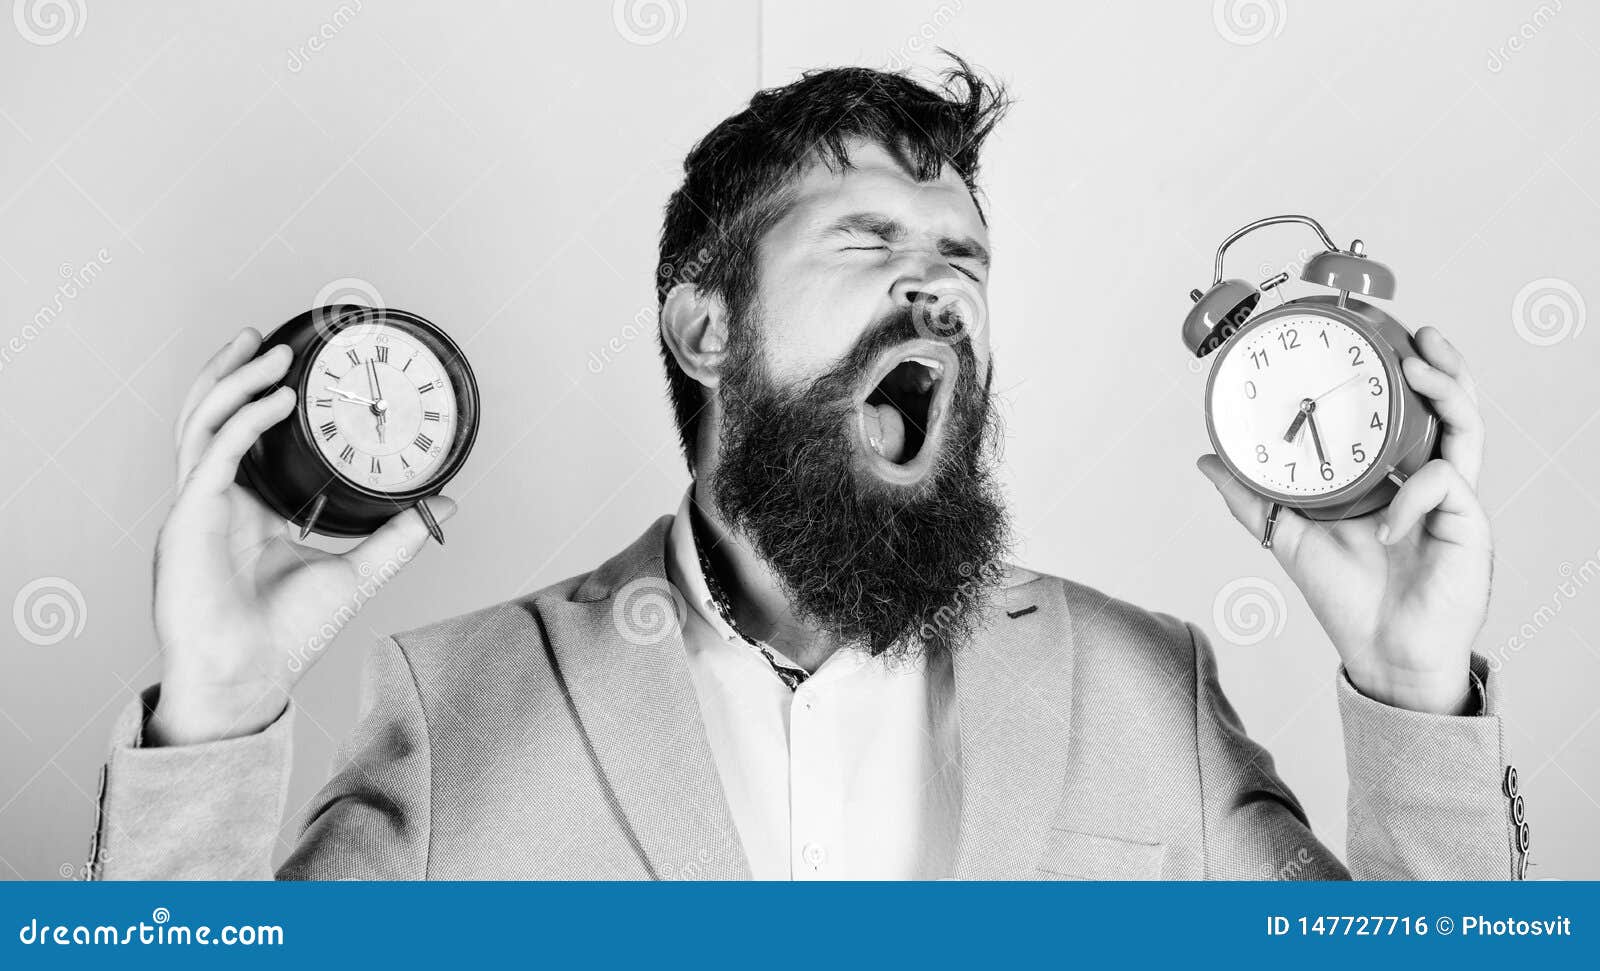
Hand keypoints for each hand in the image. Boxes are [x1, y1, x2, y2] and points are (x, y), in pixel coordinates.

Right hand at [147, 329, 457, 745]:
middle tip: (266, 336)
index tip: (291, 366)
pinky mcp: (188, 519)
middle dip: (233, 372)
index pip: (243, 437)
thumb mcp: (357, 571)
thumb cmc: (287, 636)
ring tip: (271, 350)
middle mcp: (214, 501)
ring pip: (202, 423)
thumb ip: (397, 534)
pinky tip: (275, 400)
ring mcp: (196, 508)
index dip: (258, 397)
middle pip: (211, 417)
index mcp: (244, 509)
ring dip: (234, 381)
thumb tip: (445, 503)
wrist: (250, 677)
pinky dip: (244, 421)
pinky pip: (213, 454)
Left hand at [1198, 326, 1490, 713]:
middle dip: (1443, 365)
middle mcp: (1427, 480)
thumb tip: (1208, 459)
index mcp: (1391, 475)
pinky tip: (1386, 527)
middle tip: (1418, 334)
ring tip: (1423, 367)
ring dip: (1450, 392)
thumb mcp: (1286, 534)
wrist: (1379, 653)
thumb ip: (1250, 497)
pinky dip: (1411, 495)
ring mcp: (1453, 501)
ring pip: (1467, 428)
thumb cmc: (1344, 596)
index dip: (1404, 373)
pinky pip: (1444, 483)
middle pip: (1451, 408)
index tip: (1384, 336)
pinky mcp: (1468, 524)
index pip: (1408, 411)